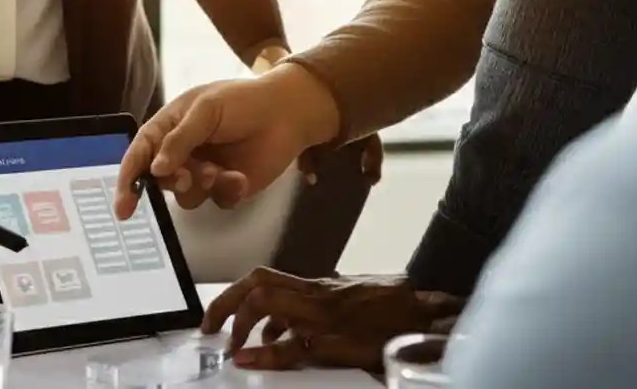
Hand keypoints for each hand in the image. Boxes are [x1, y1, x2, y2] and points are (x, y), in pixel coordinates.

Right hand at [114, 63, 340, 219]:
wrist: (288, 113)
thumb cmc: (243, 101)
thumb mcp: (206, 110)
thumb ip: (179, 139)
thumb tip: (154, 169)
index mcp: (170, 127)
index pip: (139, 155)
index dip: (128, 180)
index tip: (123, 207)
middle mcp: (183, 152)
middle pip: (161, 180)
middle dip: (174, 181)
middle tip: (189, 177)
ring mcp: (204, 171)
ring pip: (188, 197)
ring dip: (202, 186)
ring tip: (221, 171)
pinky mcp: (228, 187)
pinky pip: (217, 202)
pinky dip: (228, 192)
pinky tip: (240, 177)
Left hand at [202, 267, 463, 370]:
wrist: (427, 311)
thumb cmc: (393, 308)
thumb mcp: (351, 300)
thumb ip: (319, 307)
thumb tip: (287, 327)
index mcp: (318, 287)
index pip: (265, 278)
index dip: (234, 293)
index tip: (218, 313)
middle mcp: (316, 296)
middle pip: (258, 284)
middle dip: (226, 303)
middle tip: (209, 326)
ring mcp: (324, 316)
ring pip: (269, 301)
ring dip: (240, 322)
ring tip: (228, 344)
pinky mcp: (337, 340)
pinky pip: (293, 346)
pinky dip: (265, 353)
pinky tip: (248, 359)